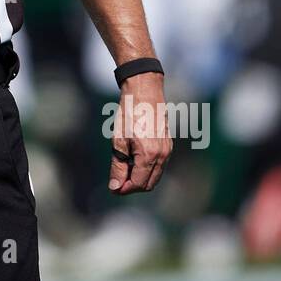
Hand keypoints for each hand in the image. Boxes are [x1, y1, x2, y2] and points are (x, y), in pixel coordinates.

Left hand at [108, 72, 172, 194]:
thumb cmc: (129, 114)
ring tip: (124, 168)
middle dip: (133, 186)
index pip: (139, 184)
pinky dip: (147, 169)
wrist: (144, 91)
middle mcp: (162, 155)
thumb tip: (115, 187)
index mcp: (149, 155)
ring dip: (140, 177)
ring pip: (155, 175)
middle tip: (117, 180)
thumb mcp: (118, 141)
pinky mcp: (168, 145)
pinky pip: (159, 165)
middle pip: (149, 184)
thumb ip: (118, 167)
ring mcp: (168, 150)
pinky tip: (134, 159)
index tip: (113, 188)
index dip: (125, 189)